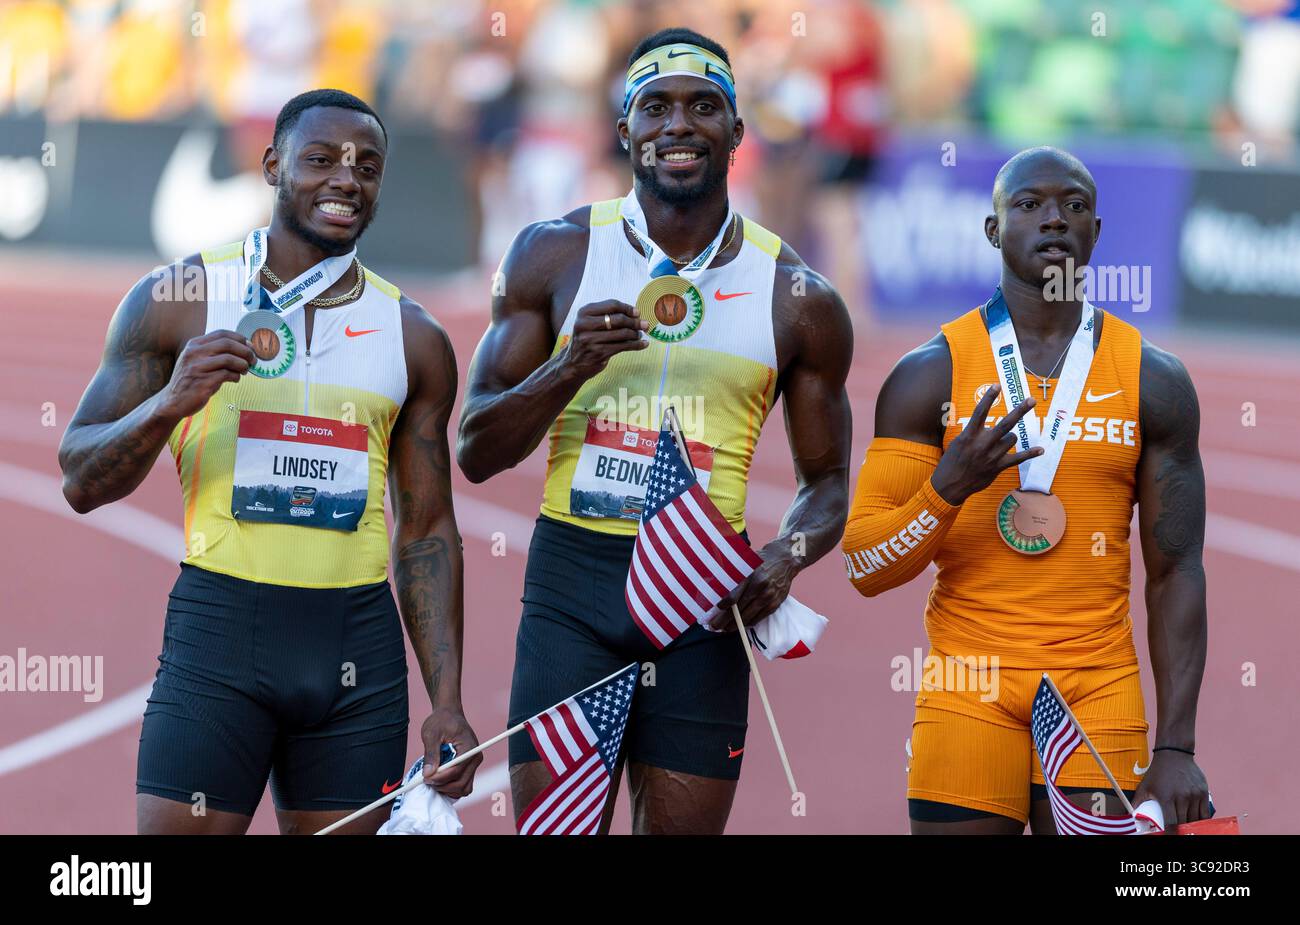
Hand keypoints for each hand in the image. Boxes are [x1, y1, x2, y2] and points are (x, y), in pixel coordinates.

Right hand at [157, 330, 255, 420]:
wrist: (173, 401)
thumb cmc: (191, 380)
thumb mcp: (198, 360)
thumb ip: (215, 353)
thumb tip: (245, 349)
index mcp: (194, 345)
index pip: (222, 333)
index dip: (240, 338)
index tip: (250, 346)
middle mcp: (194, 353)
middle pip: (227, 344)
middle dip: (245, 351)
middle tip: (253, 360)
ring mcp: (197, 367)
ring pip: (229, 359)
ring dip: (243, 365)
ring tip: (245, 370)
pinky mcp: (203, 382)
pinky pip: (227, 375)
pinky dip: (236, 376)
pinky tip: (235, 379)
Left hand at [420, 706, 481, 798]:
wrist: (449, 714)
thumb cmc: (441, 721)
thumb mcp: (431, 734)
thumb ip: (431, 754)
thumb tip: (428, 774)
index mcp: (469, 747)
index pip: (456, 770)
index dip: (440, 777)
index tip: (425, 777)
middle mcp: (475, 758)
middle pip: (461, 783)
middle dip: (442, 785)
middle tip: (426, 779)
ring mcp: (474, 764)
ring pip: (463, 789)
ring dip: (447, 789)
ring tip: (433, 779)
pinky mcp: (469, 769)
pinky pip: (463, 786)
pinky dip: (451, 788)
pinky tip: (439, 779)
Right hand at [558, 300, 648, 380]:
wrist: (574, 363)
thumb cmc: (587, 340)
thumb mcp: (590, 323)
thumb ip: (608, 316)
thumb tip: (635, 314)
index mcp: (584, 313)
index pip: (611, 305)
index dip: (627, 308)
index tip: (637, 313)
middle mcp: (585, 324)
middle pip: (618, 319)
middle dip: (634, 322)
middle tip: (644, 324)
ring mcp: (591, 340)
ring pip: (622, 334)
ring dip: (635, 334)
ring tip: (639, 335)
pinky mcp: (599, 353)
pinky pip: (623, 347)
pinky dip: (636, 345)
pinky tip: (643, 344)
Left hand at [708, 542, 798, 632]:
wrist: (785, 560)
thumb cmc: (761, 561)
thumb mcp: (747, 564)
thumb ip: (735, 577)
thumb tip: (718, 592)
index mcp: (750, 575)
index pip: (733, 595)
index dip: (722, 606)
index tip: (714, 611)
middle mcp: (759, 586)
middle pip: (739, 608)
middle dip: (725, 620)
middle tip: (714, 626)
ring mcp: (768, 596)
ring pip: (749, 616)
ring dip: (736, 624)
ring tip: (726, 628)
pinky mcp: (775, 603)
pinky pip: (759, 617)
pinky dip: (749, 622)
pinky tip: (742, 625)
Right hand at [931, 384, 1043, 505]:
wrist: (950, 485)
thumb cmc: (952, 462)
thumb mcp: (958, 443)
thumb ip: (974, 434)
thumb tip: (990, 428)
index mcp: (969, 436)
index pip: (980, 412)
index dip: (989, 398)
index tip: (997, 385)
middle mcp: (982, 444)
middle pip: (1005, 423)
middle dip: (1020, 410)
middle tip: (1031, 400)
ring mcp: (992, 456)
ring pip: (1012, 439)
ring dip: (1009, 438)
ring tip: (999, 444)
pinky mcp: (998, 467)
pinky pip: (1018, 458)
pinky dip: (1030, 454)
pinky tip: (1041, 450)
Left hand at [1132, 750, 1211, 828]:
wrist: (1174, 754)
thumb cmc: (1157, 772)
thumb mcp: (1145, 786)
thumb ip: (1138, 802)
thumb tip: (1132, 816)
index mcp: (1166, 797)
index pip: (1171, 823)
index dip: (1170, 833)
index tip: (1168, 836)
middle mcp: (1181, 797)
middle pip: (1183, 823)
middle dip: (1180, 829)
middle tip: (1176, 831)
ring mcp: (1194, 795)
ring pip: (1195, 819)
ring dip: (1190, 824)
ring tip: (1185, 826)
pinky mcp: (1203, 793)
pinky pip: (1205, 813)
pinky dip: (1201, 819)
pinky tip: (1195, 821)